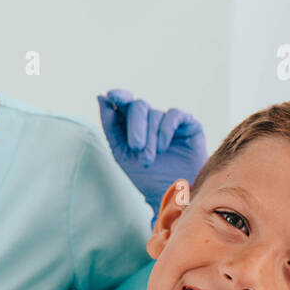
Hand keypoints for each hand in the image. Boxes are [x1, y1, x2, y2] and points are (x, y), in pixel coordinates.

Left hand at [99, 89, 207, 217]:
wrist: (171, 193)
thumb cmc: (145, 176)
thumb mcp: (121, 152)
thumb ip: (110, 125)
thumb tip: (101, 97)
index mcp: (132, 125)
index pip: (124, 103)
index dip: (118, 96)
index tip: (111, 96)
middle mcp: (151, 120)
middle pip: (138, 106)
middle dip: (135, 127)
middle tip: (136, 147)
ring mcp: (169, 121)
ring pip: (155, 114)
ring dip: (150, 138)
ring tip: (149, 159)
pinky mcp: (188, 124)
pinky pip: (174, 114)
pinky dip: (165, 130)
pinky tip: (163, 147)